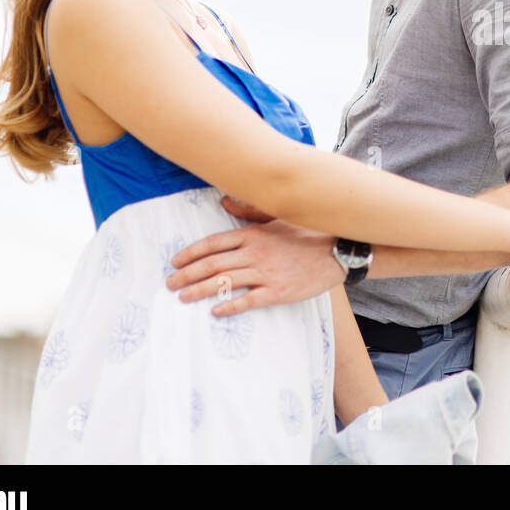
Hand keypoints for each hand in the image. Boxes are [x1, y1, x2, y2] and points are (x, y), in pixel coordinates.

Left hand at [165, 195, 344, 316]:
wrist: (338, 251)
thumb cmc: (308, 232)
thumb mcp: (278, 216)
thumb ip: (249, 210)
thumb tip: (224, 199)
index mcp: (253, 234)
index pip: (213, 243)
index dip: (191, 253)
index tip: (175, 262)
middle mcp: (255, 253)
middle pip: (212, 265)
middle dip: (187, 274)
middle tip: (170, 283)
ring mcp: (266, 273)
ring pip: (224, 283)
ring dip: (199, 290)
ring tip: (183, 297)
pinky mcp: (278, 292)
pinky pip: (248, 300)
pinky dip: (229, 305)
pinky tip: (215, 311)